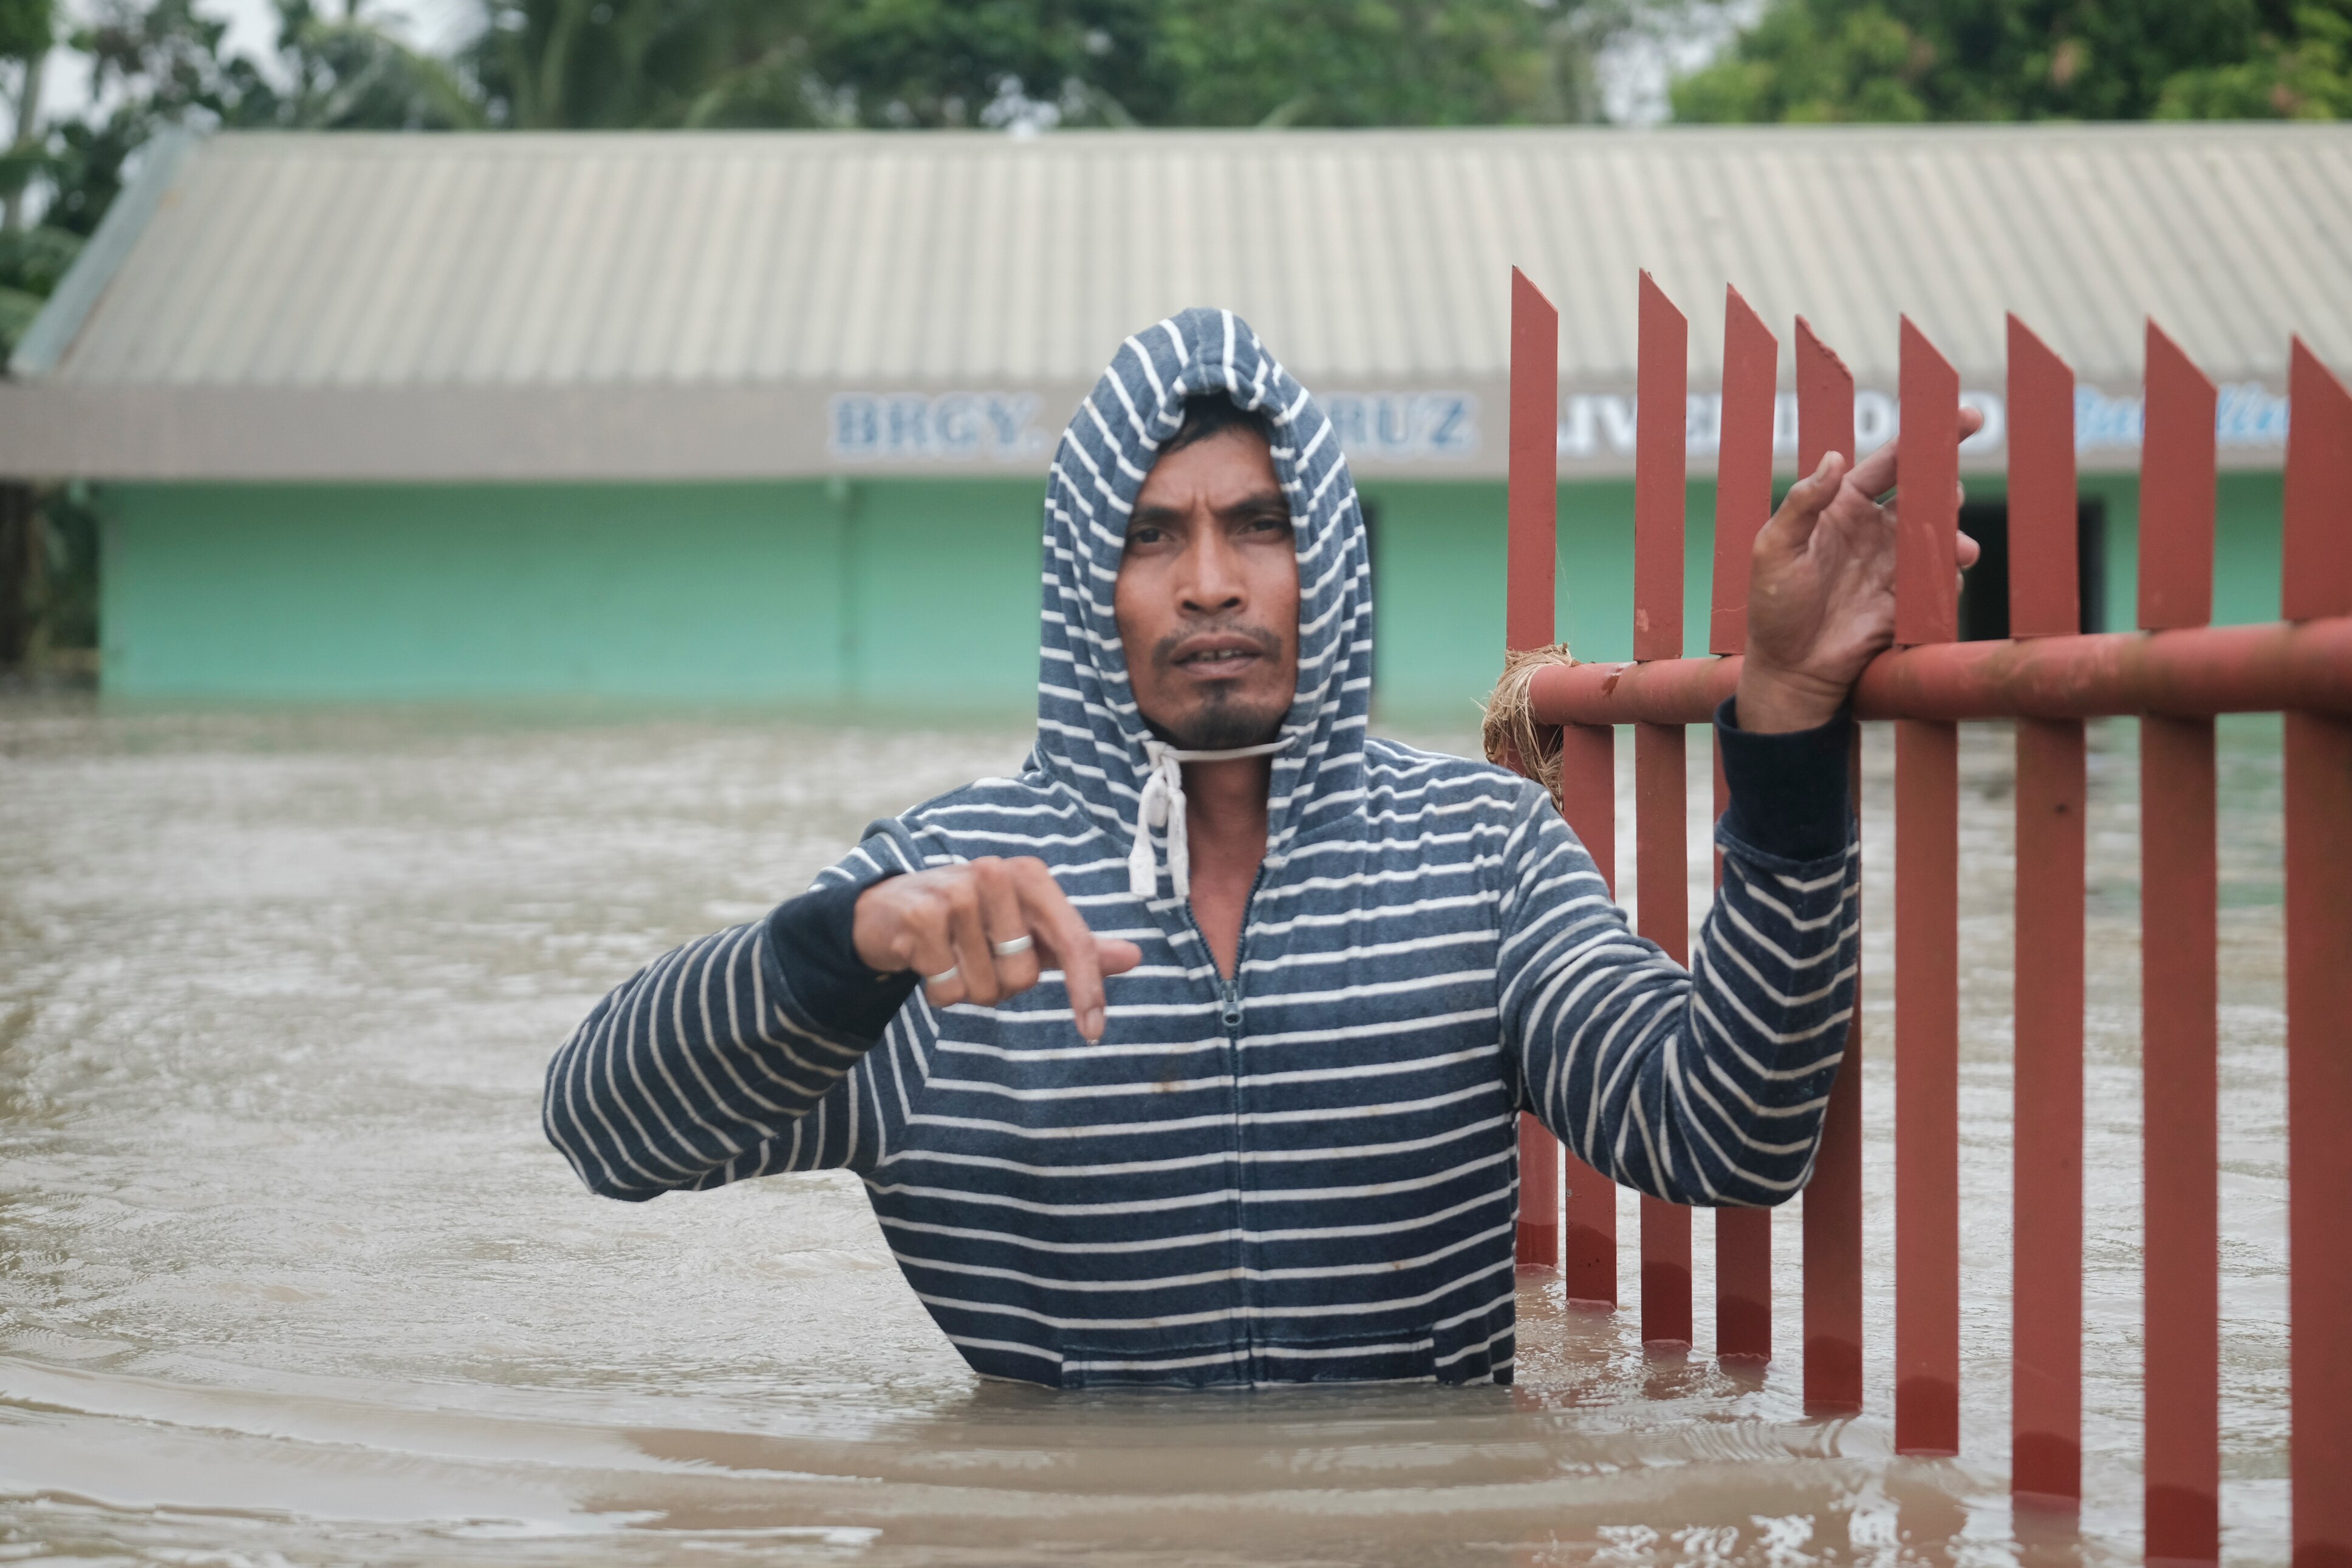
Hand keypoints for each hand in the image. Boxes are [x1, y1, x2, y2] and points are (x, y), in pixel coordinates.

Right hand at [853, 857, 1142, 1041]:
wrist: (889, 908)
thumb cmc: (972, 920)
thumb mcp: (1027, 928)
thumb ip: (1077, 946)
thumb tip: (1135, 957)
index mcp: (1031, 876)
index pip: (1073, 942)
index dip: (1086, 990)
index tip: (1093, 1032)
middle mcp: (996, 874)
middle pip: (1024, 977)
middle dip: (1002, 985)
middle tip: (978, 958)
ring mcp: (956, 893)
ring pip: (985, 989)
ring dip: (968, 989)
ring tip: (951, 956)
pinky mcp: (921, 917)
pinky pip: (948, 991)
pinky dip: (940, 991)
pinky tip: (926, 959)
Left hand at [1736, 409, 1984, 732]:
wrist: (1790, 669)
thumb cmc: (1773, 605)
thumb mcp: (1774, 549)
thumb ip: (1803, 503)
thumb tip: (1834, 457)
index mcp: (1844, 505)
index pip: (1892, 461)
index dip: (1927, 436)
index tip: (1967, 416)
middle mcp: (1876, 528)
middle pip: (1925, 491)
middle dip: (1946, 485)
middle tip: (1950, 494)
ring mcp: (1895, 562)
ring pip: (1940, 533)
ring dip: (1954, 534)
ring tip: (1957, 547)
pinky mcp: (1909, 597)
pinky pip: (1940, 578)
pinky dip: (1949, 575)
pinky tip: (1945, 580)